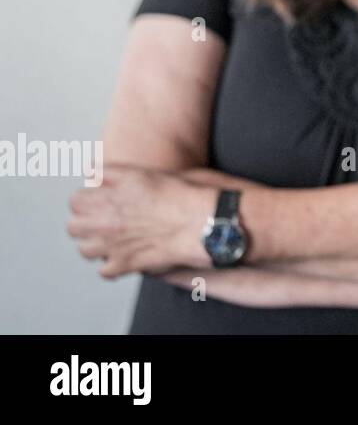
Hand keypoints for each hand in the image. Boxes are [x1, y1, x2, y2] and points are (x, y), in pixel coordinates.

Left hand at [67, 165, 216, 277]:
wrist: (198, 221)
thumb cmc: (175, 194)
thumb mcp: (140, 173)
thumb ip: (109, 172)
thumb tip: (88, 172)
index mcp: (104, 199)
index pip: (75, 200)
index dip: (87, 198)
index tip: (99, 199)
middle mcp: (103, 224)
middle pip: (73, 227)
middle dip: (85, 222)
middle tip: (103, 219)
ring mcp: (112, 247)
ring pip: (84, 250)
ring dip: (94, 244)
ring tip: (110, 238)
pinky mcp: (125, 264)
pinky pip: (105, 271)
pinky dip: (111, 265)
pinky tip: (122, 256)